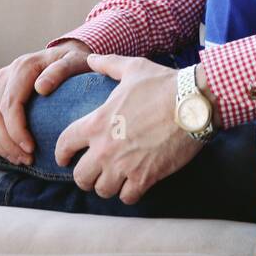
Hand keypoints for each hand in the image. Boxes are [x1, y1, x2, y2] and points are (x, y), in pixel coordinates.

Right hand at [0, 38, 91, 165]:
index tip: (31, 149)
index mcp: (23, 67)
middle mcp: (5, 74)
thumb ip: (60, 71)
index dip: (17, 131)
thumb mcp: (76, 61)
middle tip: (27, 160)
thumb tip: (41, 88)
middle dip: (8, 143)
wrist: (65, 53)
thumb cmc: (74, 61)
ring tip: (18, 159)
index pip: (10, 105)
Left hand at [54, 53, 200, 204]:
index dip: (61, 154)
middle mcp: (105, 148)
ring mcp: (124, 165)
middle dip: (85, 177)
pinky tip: (136, 185)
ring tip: (115, 181)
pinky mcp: (145, 177)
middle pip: (80, 177)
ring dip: (108, 186)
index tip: (65, 159)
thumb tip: (92, 58)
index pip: (64, 145)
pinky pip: (128, 197)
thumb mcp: (133, 69)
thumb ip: (108, 64)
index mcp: (97, 123)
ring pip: (102, 190)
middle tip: (94, 174)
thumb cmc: (164, 84)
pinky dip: (130, 194)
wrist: (194, 102)